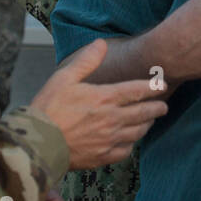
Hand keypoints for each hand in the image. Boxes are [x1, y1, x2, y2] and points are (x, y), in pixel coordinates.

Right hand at [30, 39, 168, 170]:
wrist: (36, 144)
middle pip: (144, 112)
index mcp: (104, 98)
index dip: (153, 87)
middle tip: (163, 106)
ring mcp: (109, 140)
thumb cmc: (47, 108)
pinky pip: (126, 150)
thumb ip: (86, 61)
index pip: (138, 90)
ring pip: (138, 132)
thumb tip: (101, 43)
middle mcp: (112, 119)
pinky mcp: (103, 157)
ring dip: (147, 125)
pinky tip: (130, 140)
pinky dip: (131, 144)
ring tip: (150, 121)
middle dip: (157, 108)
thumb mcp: (64, 78)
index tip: (162, 85)